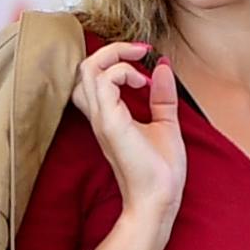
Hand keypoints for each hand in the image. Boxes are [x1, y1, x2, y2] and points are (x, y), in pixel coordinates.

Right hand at [76, 42, 185, 222]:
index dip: (115, 59)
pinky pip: (103, 82)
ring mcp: (102, 119)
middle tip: (141, 51)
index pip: (93, 77)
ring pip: (87, 70)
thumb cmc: (160, 171)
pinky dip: (121, 72)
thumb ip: (162, 96)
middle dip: (112, 50)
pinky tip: (141, 83)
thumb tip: (162, 67)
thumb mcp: (165, 123)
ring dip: (115, 57)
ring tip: (140, 65)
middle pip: (84, 67)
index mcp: (108, 116)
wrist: (159, 199)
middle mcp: (99, 116)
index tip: (144, 58)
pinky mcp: (111, 124)